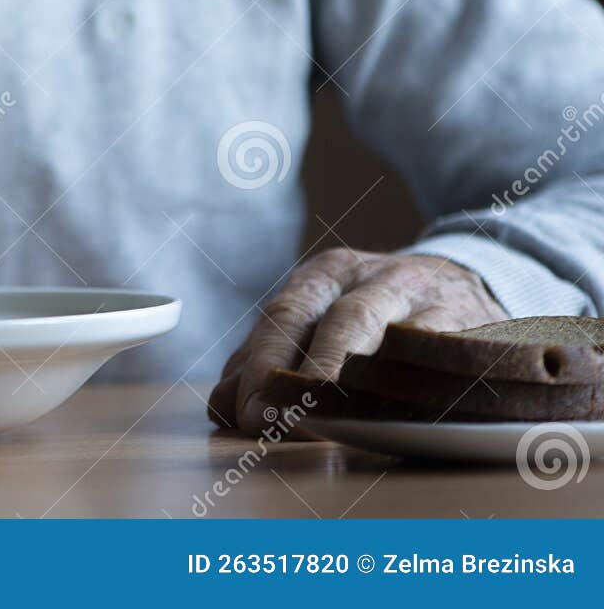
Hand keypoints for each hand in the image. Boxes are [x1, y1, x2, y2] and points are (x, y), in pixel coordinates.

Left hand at [207, 248, 506, 431]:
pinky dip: (424, 380)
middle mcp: (373, 277)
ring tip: (335, 418)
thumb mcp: (318, 321)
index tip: (247, 411)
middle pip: (337, 321)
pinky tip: (406, 410)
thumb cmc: (373, 314)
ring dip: (361, 380)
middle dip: (307, 374)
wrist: (463, 279)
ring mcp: (426, 295)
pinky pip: (445, 351)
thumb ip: (267, 361)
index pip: (286, 314)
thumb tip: (222, 405)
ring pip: (392, 333)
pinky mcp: (473, 320)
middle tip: (282, 420)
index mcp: (324, 276)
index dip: (263, 363)